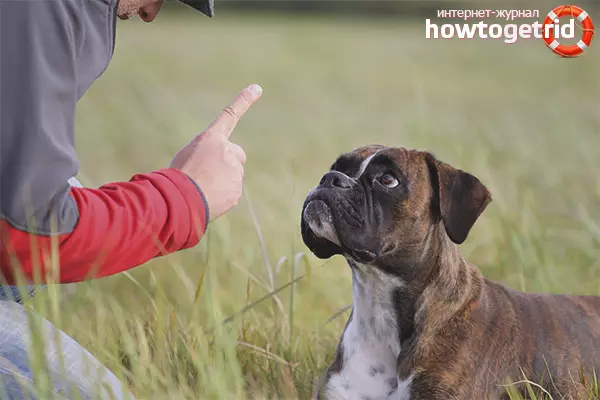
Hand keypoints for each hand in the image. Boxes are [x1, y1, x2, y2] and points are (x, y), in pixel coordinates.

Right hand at [170, 84, 262, 221]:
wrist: (179, 198)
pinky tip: (208, 198)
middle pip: (237, 155)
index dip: (244, 101)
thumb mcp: (186, 157)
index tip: (257, 88)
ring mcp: (234, 171)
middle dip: (229, 163)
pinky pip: (231, 192)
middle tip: (209, 174)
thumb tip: (217, 172)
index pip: (229, 115)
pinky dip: (222, 196)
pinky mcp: (236, 190)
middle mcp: (227, 151)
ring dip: (221, 181)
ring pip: (233, 176)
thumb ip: (207, 156)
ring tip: (202, 188)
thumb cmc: (177, 176)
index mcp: (210, 139)